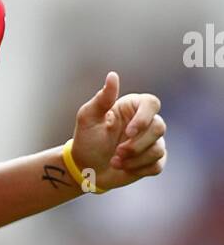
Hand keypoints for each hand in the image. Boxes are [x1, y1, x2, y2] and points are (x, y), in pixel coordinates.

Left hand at [70, 71, 166, 192]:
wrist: (86, 168)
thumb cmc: (86, 139)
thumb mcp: (88, 118)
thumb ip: (102, 98)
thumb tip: (113, 76)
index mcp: (132, 107)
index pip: (152, 103)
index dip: (144, 118)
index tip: (129, 132)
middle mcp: (145, 122)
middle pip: (159, 127)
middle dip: (136, 145)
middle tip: (116, 153)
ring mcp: (151, 142)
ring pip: (158, 149)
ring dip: (134, 159)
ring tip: (114, 161)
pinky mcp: (153, 160)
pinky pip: (157, 165)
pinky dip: (139, 169)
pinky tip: (123, 168)